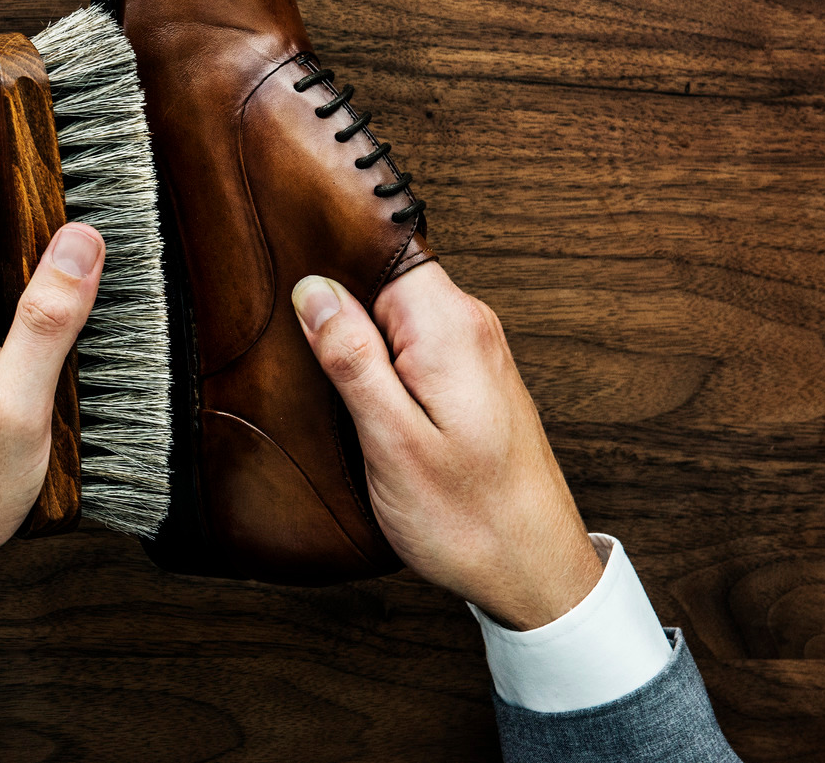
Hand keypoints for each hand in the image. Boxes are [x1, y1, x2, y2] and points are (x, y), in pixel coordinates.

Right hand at [293, 263, 602, 629]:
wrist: (535, 574)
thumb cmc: (468, 519)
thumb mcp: (391, 441)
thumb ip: (351, 358)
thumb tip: (313, 290)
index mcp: (449, 328)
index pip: (378, 251)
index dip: (330, 263)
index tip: (289, 290)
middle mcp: (470, 326)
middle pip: (383, 279)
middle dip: (338, 306)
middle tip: (301, 354)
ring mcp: (474, 352)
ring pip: (395, 314)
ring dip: (358, 342)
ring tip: (333, 388)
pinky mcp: (471, 379)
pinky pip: (412, 344)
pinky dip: (381, 366)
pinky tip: (363, 402)